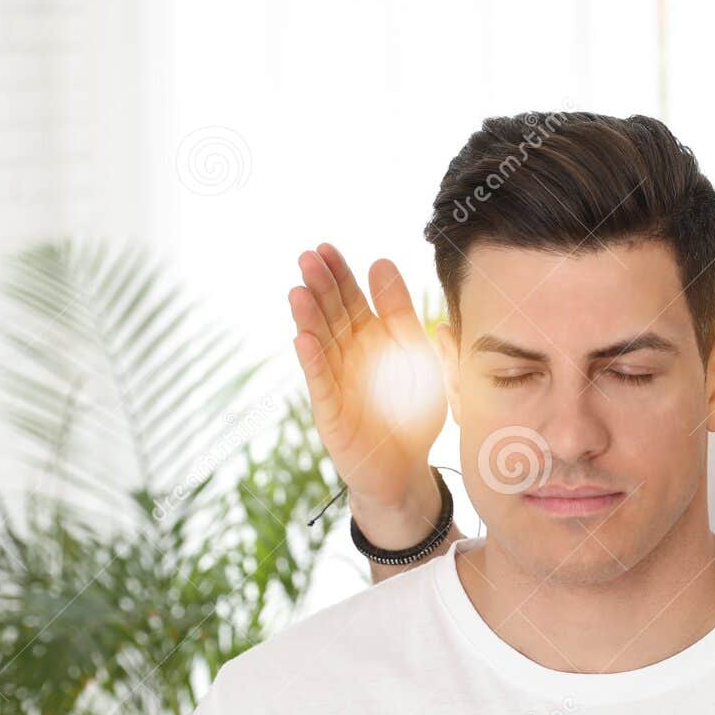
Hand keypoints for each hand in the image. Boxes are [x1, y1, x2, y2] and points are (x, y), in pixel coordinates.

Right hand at [288, 244, 445, 522]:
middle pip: (332, 315)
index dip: (341, 275)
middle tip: (308, 257)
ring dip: (309, 318)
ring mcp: (337, 383)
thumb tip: (382, 264)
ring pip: (320, 344)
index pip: (353, 300)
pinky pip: (321, 384)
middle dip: (321, 287)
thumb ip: (401, 312)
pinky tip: (302, 339)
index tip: (328, 248)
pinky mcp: (332, 413)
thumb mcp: (415, 353)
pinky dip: (312, 362)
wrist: (407, 467)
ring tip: (298, 290)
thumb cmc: (411, 410)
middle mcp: (349, 356)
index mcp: (371, 339)